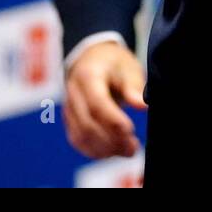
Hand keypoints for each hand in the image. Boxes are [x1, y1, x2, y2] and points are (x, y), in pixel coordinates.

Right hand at [64, 41, 145, 158]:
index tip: (131, 131)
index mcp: (87, 76)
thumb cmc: (114, 63)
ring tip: (128, 151)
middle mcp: (73, 94)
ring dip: (104, 149)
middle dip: (111, 140)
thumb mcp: (128, 67)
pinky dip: (94, 151)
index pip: (97, 104)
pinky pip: (78, 140)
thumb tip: (143, 106)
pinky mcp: (70, 120)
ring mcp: (68, 109)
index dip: (113, 121)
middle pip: (87, 125)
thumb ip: (134, 86)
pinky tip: (113, 152)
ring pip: (80, 136)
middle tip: (133, 148)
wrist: (93, 59)